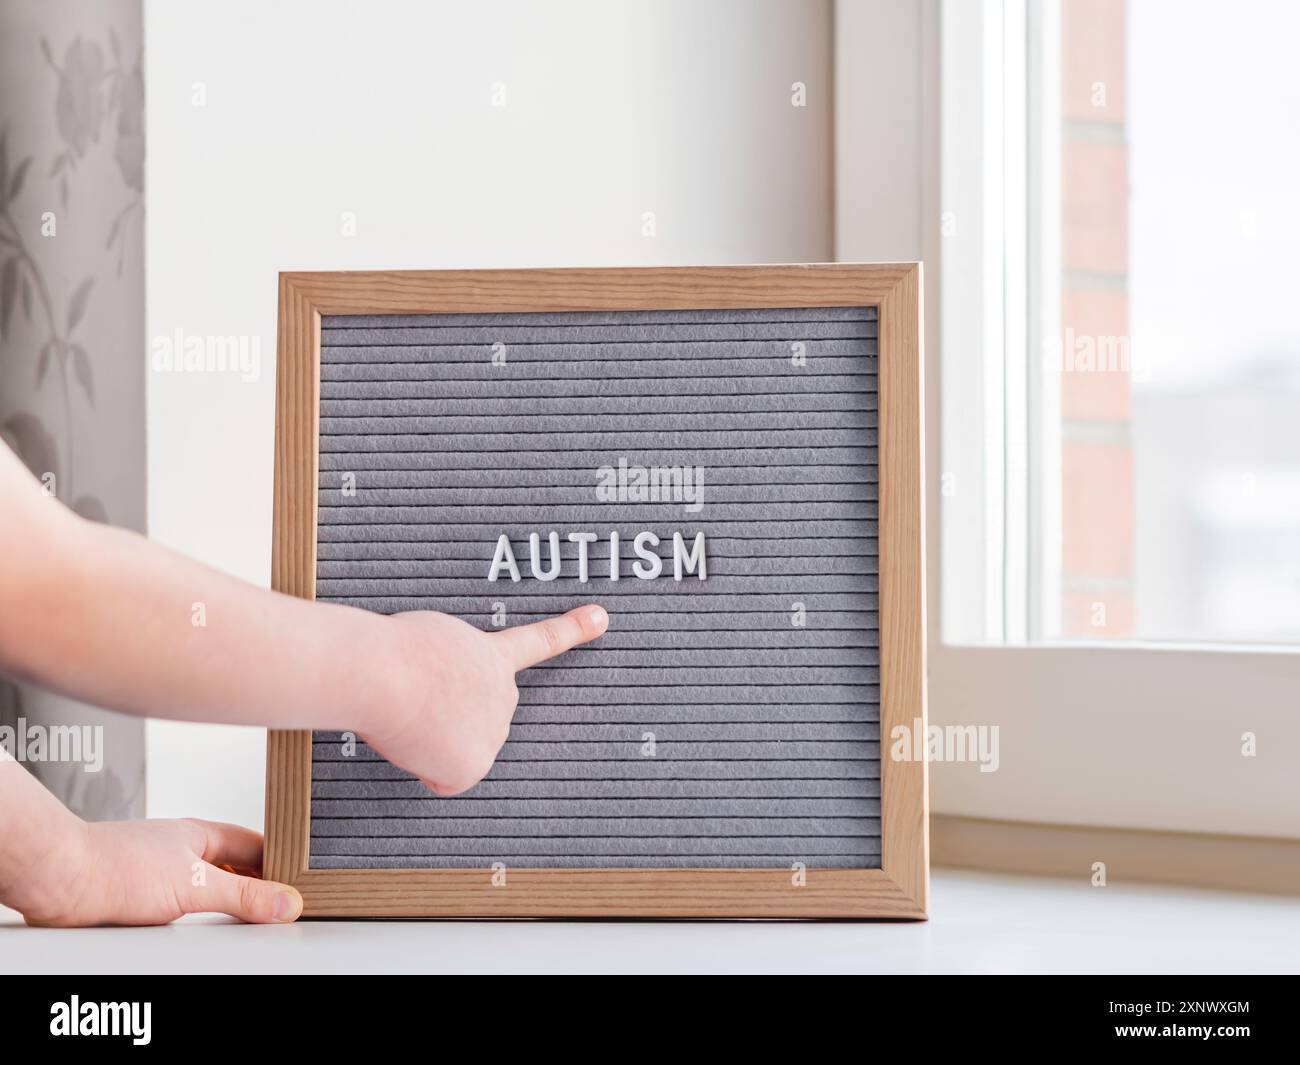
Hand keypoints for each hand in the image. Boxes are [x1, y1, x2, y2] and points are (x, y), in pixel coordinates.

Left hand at [15, 817, 301, 926]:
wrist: (61, 879)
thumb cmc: (117, 866)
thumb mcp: (196, 885)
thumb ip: (244, 895)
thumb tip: (286, 902)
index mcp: (201, 833)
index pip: (256, 843)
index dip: (280, 860)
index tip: (299, 882)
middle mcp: (182, 847)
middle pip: (234, 862)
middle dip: (257, 880)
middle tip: (279, 902)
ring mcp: (160, 867)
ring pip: (208, 879)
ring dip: (228, 894)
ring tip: (247, 914)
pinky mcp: (139, 890)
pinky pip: (183, 896)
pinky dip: (201, 908)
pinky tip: (200, 922)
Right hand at [363, 604, 607, 794]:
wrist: (386, 674)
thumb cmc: (395, 651)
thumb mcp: (432, 639)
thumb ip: (452, 665)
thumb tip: (437, 703)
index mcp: (491, 655)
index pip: (539, 641)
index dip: (571, 629)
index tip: (601, 618)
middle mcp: (503, 694)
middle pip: (475, 717)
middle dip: (447, 715)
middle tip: (418, 696)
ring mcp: (495, 731)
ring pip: (455, 749)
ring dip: (432, 739)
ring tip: (412, 711)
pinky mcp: (475, 765)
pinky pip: (444, 778)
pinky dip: (425, 766)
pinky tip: (415, 740)